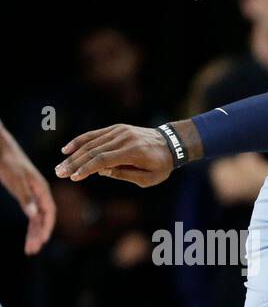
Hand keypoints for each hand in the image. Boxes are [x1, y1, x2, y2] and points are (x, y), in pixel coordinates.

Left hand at [0, 131, 55, 254]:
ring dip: (33, 233)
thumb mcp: (15, 180)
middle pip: (43, 219)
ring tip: (29, 249)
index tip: (41, 241)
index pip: (49, 213)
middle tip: (31, 251)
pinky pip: (31, 213)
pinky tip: (28, 235)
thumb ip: (25, 197)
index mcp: (42, 189)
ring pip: (37, 218)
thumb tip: (33, 215)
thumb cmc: (8, 161)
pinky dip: (30, 225)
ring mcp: (33, 194)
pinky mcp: (25, 194)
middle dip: (37, 235)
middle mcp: (40, 194)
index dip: (46, 227)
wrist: (1, 148)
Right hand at [55, 124, 174, 186]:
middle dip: (74, 163)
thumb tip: (101, 171)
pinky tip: (66, 150)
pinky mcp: (116, 129)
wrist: (170, 143)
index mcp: (133, 152)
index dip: (87, 169)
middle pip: (93, 151)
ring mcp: (118, 131)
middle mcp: (123, 138)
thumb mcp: (148, 178)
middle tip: (59, 173)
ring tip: (60, 166)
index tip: (74, 177)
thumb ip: (124, 175)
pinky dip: (79, 142)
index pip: (103, 160)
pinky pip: (94, 135)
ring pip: (91, 142)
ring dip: (73, 155)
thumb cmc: (161, 165)